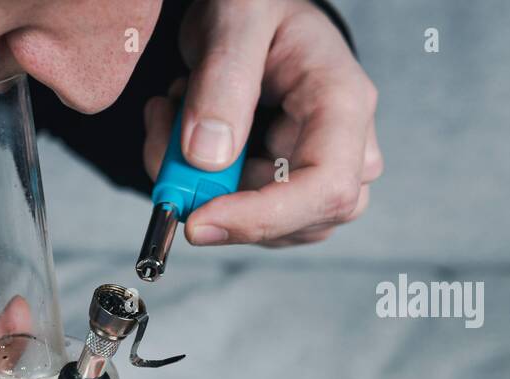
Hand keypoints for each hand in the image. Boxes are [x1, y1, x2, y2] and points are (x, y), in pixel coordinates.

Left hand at [143, 0, 382, 246]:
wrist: (251, 11)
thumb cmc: (256, 5)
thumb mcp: (237, 18)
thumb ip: (223, 82)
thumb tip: (207, 160)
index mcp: (344, 102)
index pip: (327, 188)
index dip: (263, 217)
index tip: (197, 220)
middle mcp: (343, 147)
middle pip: (292, 220)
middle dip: (213, 196)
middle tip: (165, 131)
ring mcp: (315, 172)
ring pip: (256, 224)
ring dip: (194, 185)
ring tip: (173, 112)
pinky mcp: (283, 187)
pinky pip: (237, 213)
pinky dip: (192, 184)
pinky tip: (181, 133)